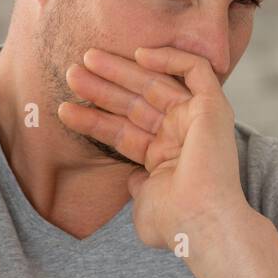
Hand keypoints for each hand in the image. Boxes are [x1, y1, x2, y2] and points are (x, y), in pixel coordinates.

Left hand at [58, 46, 253, 254]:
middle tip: (71, 73)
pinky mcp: (214, 108)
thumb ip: (136, 188)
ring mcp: (197, 121)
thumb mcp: (142, 204)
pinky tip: (138, 54)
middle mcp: (181, 136)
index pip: (123, 132)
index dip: (94, 120)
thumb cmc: (171, 222)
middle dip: (103, 87)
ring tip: (85, 59)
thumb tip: (133, 178)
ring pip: (157, 83)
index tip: (64, 109)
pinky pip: (196, 70)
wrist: (199, 223)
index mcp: (164, 159)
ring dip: (121, 70)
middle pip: (135, 103)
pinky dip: (171, 58)